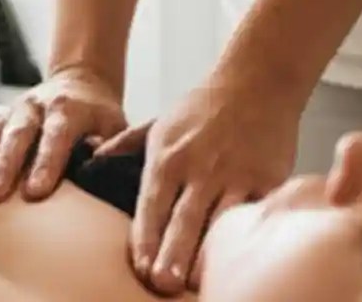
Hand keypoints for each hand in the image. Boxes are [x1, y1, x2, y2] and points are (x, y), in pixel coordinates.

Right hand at [0, 67, 126, 201]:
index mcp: (69, 109)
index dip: (46, 164)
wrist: (79, 82)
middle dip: (4, 166)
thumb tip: (100, 163)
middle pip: (18, 136)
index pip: (57, 137)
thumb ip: (110, 143)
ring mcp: (14, 111)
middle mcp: (37, 107)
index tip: (35, 193)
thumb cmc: (99, 114)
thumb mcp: (115, 124)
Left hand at [97, 73, 300, 295]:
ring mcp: (236, 176)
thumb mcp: (160, 122)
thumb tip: (94, 160)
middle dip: (172, 255)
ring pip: (220, 223)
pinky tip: (241, 258)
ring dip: (207, 255)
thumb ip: (126, 145)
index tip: (140, 268)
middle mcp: (201, 169)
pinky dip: (246, 237)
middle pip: (183, 221)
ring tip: (195, 283)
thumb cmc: (205, 105)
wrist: (258, 80)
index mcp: (169, 158)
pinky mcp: (268, 180)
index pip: (151, 207)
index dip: (145, 240)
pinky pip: (254, 215)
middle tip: (162, 285)